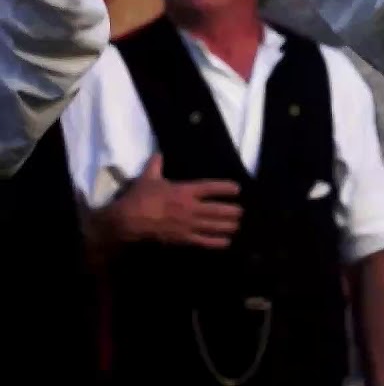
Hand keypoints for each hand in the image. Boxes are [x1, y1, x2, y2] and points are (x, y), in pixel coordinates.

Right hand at [114, 154, 242, 248]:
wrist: (128, 221)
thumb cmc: (140, 198)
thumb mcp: (148, 178)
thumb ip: (156, 165)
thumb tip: (157, 154)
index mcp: (185, 191)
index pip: (212, 187)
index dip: (227, 188)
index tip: (237, 189)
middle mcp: (191, 208)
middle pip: (219, 210)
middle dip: (233, 211)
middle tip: (241, 211)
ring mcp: (189, 225)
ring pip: (215, 226)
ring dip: (229, 226)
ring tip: (237, 225)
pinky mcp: (183, 239)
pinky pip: (204, 242)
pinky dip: (217, 242)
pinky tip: (226, 242)